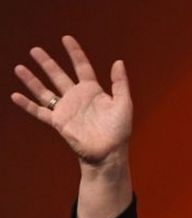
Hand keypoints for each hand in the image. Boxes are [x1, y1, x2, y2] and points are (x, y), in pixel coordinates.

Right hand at [11, 35, 131, 165]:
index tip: (66, 38)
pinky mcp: (58, 122)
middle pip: (58, 75)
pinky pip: (39, 111)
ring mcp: (66, 109)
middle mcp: (77, 97)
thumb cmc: (119, 130)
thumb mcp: (124, 104)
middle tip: (35, 50)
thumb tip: (118, 62)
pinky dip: (27, 104)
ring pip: (45, 91)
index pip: (82, 67)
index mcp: (93, 91)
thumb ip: (120, 83)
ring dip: (32, 80)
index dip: (74, 52)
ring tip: (19, 68)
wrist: (108, 152)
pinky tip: (15, 96)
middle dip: (47, 63)